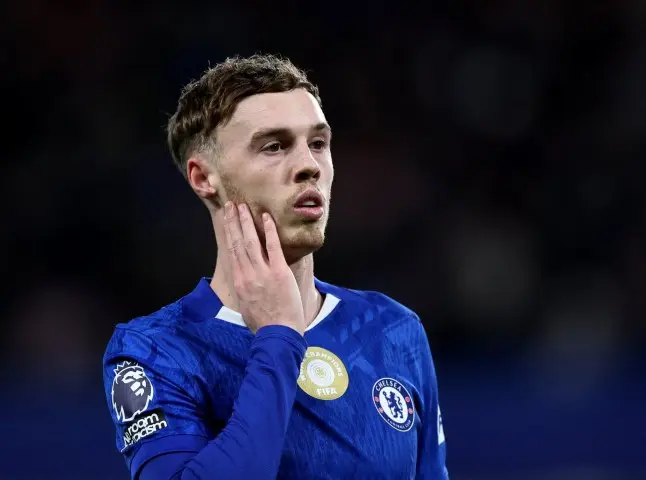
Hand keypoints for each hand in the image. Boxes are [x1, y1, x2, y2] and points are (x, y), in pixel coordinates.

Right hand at [223, 202, 304, 334]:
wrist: (277, 334)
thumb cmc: (263, 324)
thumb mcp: (245, 306)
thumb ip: (244, 289)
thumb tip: (244, 281)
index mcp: (239, 281)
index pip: (232, 251)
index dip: (229, 233)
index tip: (227, 219)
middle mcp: (247, 273)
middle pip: (238, 242)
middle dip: (234, 221)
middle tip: (232, 204)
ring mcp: (263, 272)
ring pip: (251, 241)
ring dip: (247, 222)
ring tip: (244, 206)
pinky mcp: (279, 272)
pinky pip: (273, 247)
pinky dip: (269, 231)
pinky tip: (266, 217)